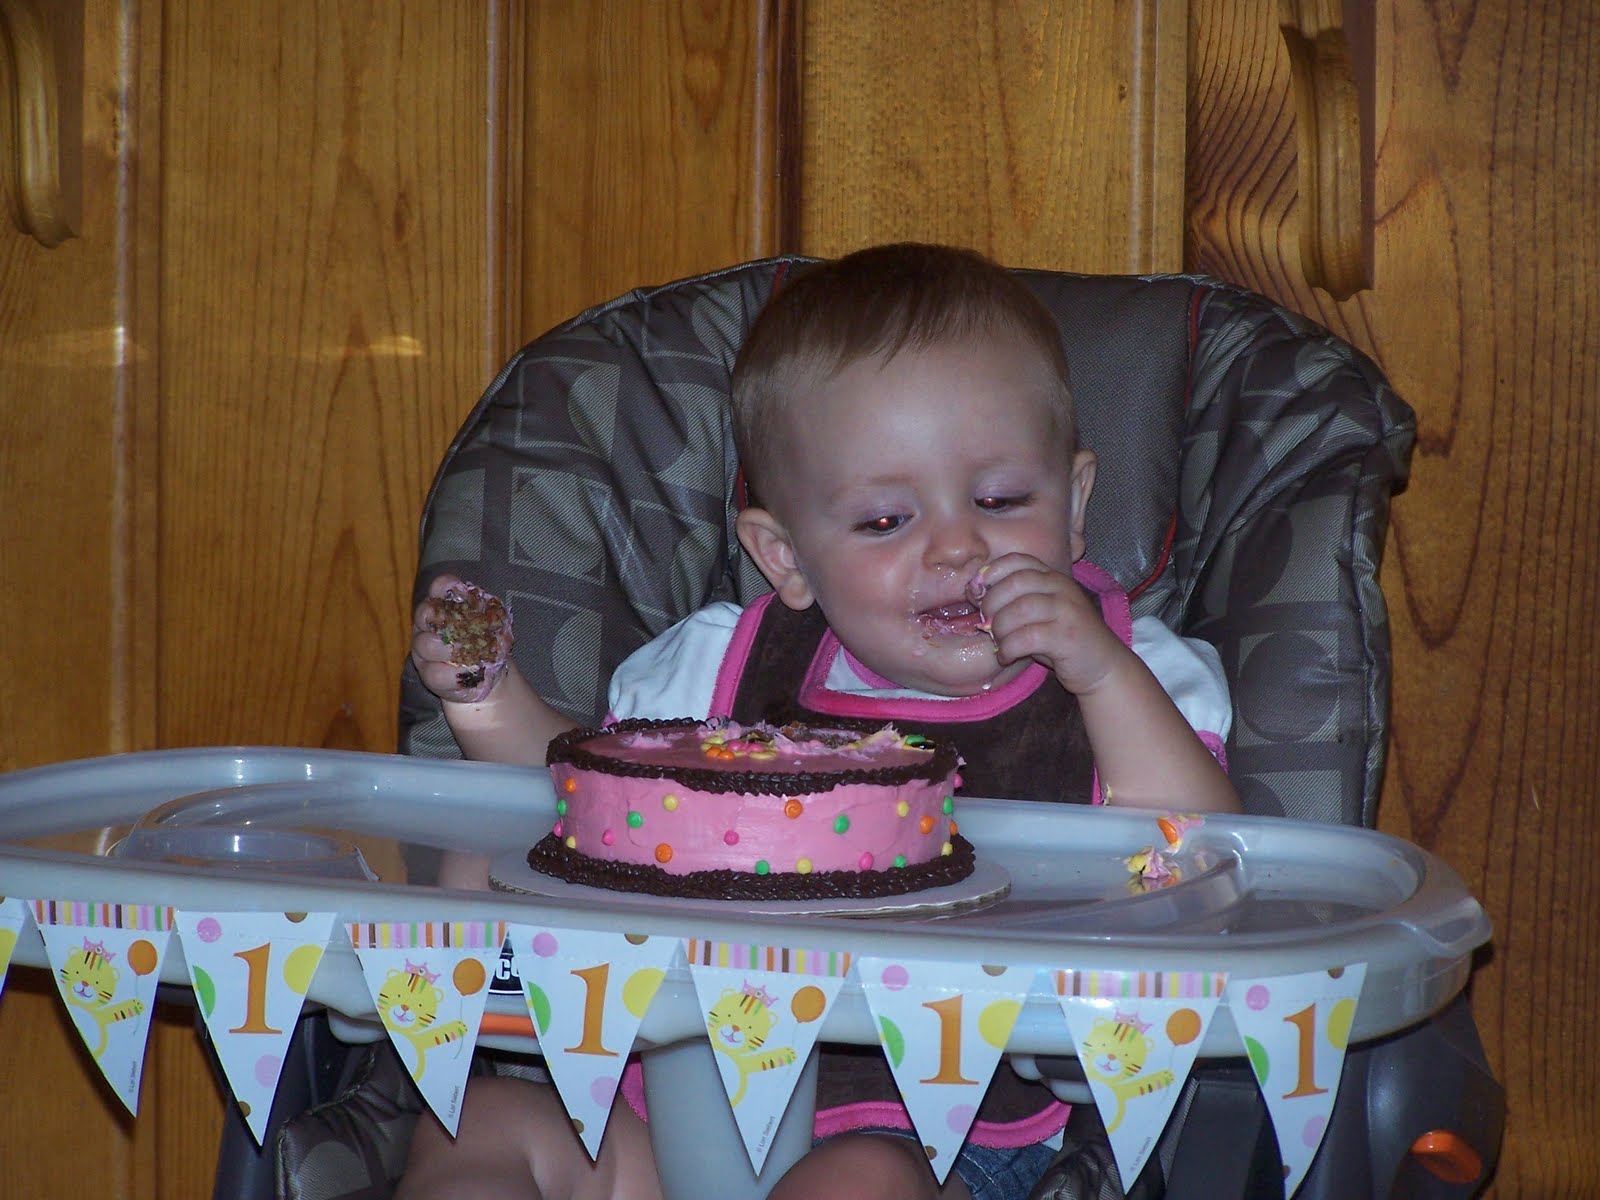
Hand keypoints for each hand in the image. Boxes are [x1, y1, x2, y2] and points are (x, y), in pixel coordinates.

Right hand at [411, 575, 514, 703]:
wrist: (488, 675)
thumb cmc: (487, 644)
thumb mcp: (494, 627)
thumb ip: (490, 614)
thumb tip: (491, 609)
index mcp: (446, 608)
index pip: (439, 588)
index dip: (444, 585)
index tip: (455, 587)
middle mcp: (429, 626)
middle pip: (423, 613)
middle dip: (441, 619)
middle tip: (460, 628)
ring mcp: (425, 652)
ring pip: (425, 645)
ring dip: (447, 649)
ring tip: (465, 654)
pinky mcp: (428, 676)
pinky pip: (434, 674)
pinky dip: (452, 674)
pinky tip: (466, 674)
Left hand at [972, 553, 1127, 695]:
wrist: (1102, 667)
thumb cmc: (1061, 641)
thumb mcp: (1038, 613)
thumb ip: (1012, 600)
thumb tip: (973, 592)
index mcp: (1052, 577)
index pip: (1016, 560)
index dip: (990, 573)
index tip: (978, 595)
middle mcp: (1061, 587)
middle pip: (1013, 583)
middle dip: (991, 605)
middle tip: (987, 626)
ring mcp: (1067, 610)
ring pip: (1018, 610)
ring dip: (999, 630)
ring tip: (999, 644)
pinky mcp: (1067, 636)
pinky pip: (1027, 637)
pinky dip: (1009, 649)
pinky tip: (1007, 657)